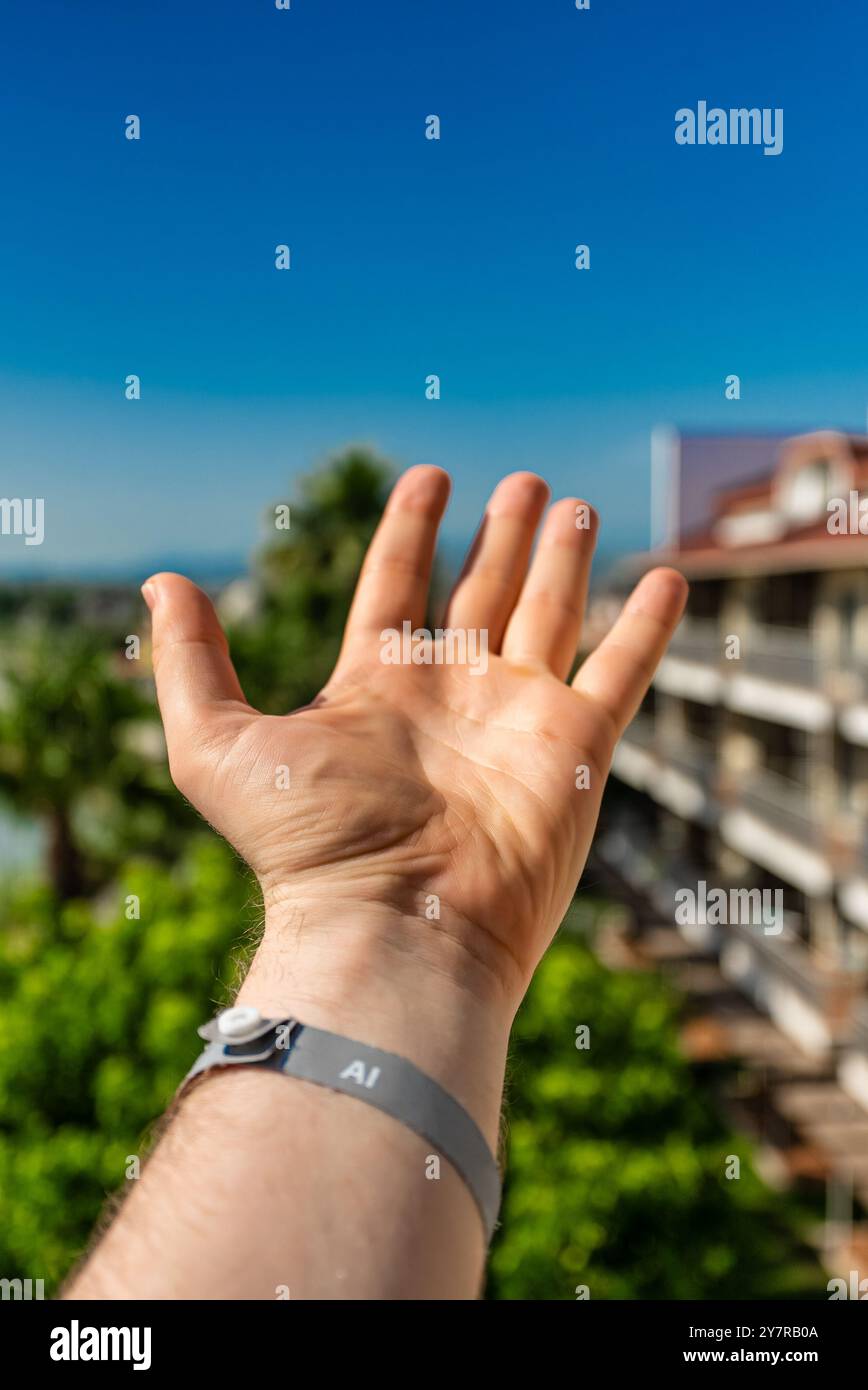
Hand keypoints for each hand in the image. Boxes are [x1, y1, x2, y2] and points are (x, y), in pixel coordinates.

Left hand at [142, 468, 685, 1020]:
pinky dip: (647, 625)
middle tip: (526, 482)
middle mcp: (451, 695)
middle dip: (503, 535)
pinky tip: (667, 576)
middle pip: (485, 591)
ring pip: (551, 614)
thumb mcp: (218, 746)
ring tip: (574, 502)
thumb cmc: (306, 849)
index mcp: (377, 684)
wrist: (395, 927)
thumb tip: (161, 584)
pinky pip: (621, 671)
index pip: (398, 584)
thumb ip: (190, 663)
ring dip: (565, 558)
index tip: (431, 475)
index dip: (413, 528)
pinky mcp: (575, 748)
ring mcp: (517, 718)